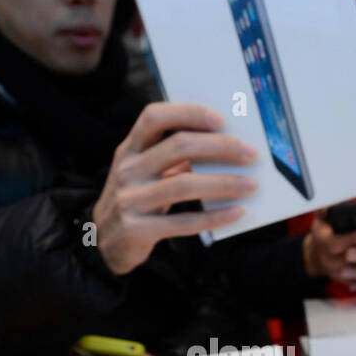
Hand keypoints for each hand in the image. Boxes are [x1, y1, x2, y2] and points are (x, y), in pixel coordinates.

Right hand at [91, 102, 258, 274]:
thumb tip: (224, 144)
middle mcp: (126, 171)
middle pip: (177, 147)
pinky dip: (213, 217)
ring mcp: (129, 200)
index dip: (187, 113)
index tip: (221, 119)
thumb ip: (172, 157)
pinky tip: (236, 212)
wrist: (104, 242)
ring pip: (183, 185)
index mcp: (129, 149)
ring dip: (223, 183)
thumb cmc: (136, 199)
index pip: (153, 117)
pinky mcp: (137, 230)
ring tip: (251, 184)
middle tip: (250, 154)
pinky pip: (182, 223)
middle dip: (220, 147)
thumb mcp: (144, 172)